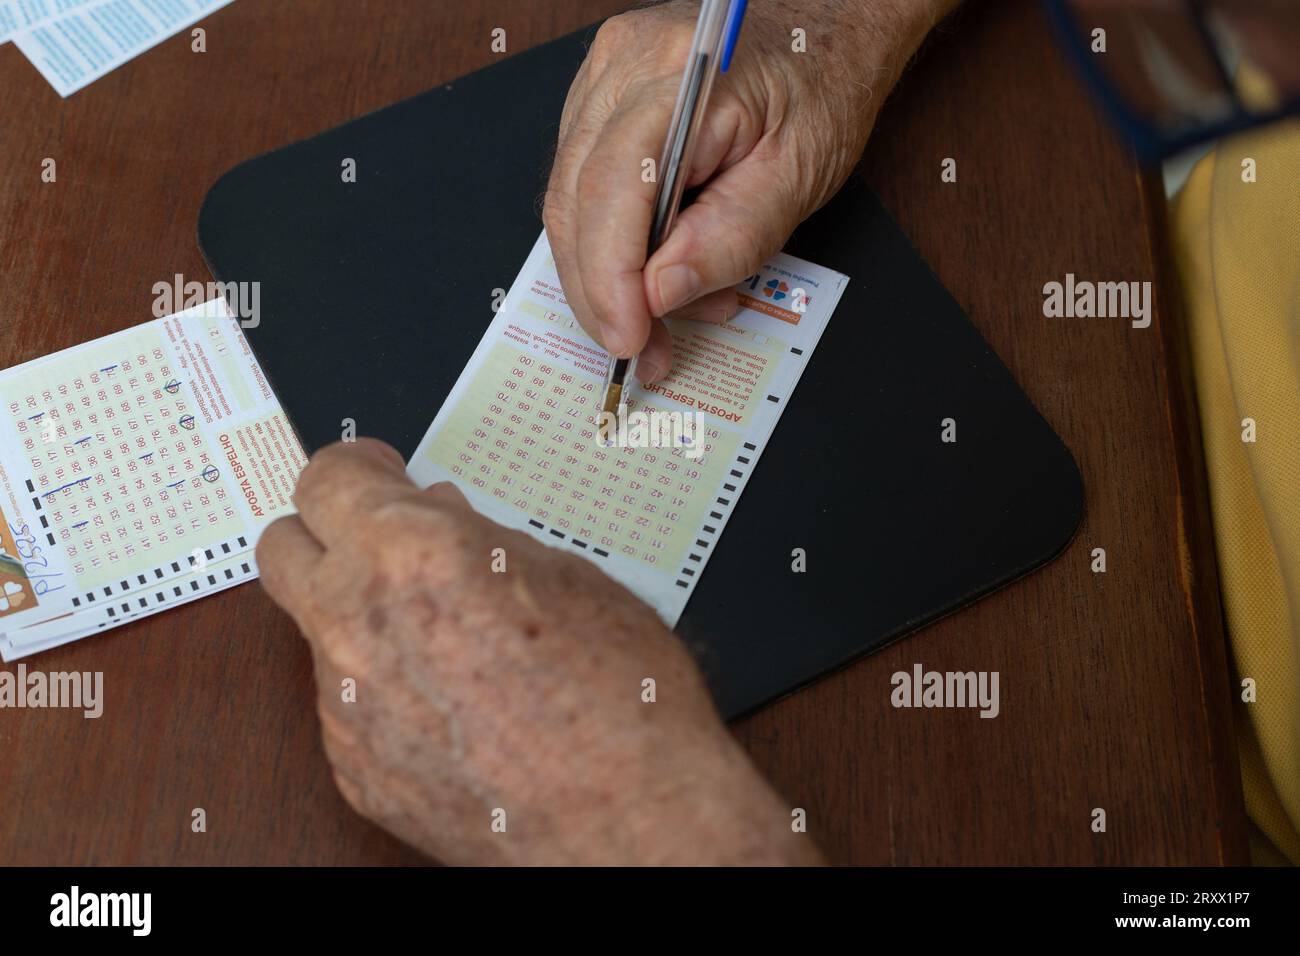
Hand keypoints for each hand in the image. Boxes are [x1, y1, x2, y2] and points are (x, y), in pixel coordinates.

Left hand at [257, 439, 820, 864]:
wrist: (631, 822)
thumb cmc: (619, 700)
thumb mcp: (567, 576)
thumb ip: (480, 540)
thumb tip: (442, 523)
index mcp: (408, 555)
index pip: (326, 479)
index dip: (357, 469)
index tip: (377, 474)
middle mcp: (353, 626)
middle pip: (280, 549)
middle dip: (325, 533)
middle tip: (382, 540)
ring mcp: (343, 706)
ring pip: (316, 632)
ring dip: (360, 618)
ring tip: (449, 640)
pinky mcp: (352, 770)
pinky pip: (347, 705)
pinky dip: (384, 691)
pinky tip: (455, 706)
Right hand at [543, 0, 948, 380]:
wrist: (823, 28)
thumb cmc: (820, 86)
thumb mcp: (799, 174)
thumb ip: (731, 238)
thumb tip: (657, 293)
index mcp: (679, 76)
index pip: (611, 188)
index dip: (609, 277)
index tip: (629, 338)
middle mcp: (623, 67)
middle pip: (575, 202)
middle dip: (603, 294)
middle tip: (644, 351)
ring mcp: (602, 80)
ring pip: (571, 204)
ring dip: (608, 278)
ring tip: (666, 318)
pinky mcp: (598, 102)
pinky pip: (584, 189)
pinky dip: (614, 245)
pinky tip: (661, 271)